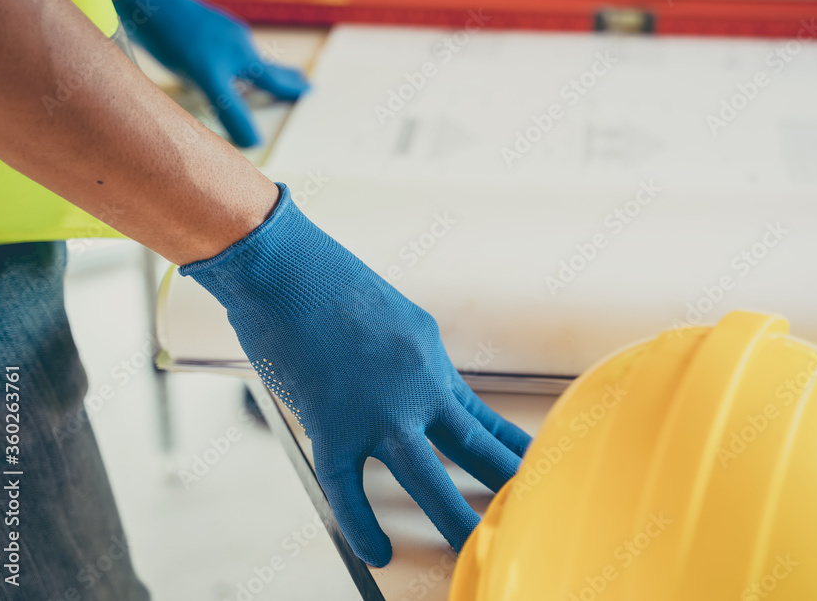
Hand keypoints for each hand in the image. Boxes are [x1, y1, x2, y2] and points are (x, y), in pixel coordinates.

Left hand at [113, 0, 308, 146]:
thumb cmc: (175, 37)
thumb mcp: (205, 78)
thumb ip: (230, 110)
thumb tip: (255, 142)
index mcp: (244, 57)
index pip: (276, 79)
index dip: (292, 89)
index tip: (310, 90)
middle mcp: (238, 43)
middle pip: (266, 66)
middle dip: (283, 77)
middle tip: (301, 81)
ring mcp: (220, 32)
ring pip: (244, 58)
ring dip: (255, 71)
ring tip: (260, 80)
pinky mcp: (202, 26)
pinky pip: (226, 50)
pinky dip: (232, 62)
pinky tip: (216, 64)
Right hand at [180, 184, 530, 565]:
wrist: (284, 265)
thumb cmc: (328, 281)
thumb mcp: (390, 315)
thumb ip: (407, 358)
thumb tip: (411, 386)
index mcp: (430, 359)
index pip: (478, 415)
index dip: (506, 447)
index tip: (532, 468)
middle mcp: (416, 385)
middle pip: (470, 444)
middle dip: (504, 482)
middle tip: (532, 512)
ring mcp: (377, 408)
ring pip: (427, 474)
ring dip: (455, 515)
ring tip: (477, 546)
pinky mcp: (330, 424)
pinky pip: (348, 487)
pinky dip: (362, 523)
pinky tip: (378, 551)